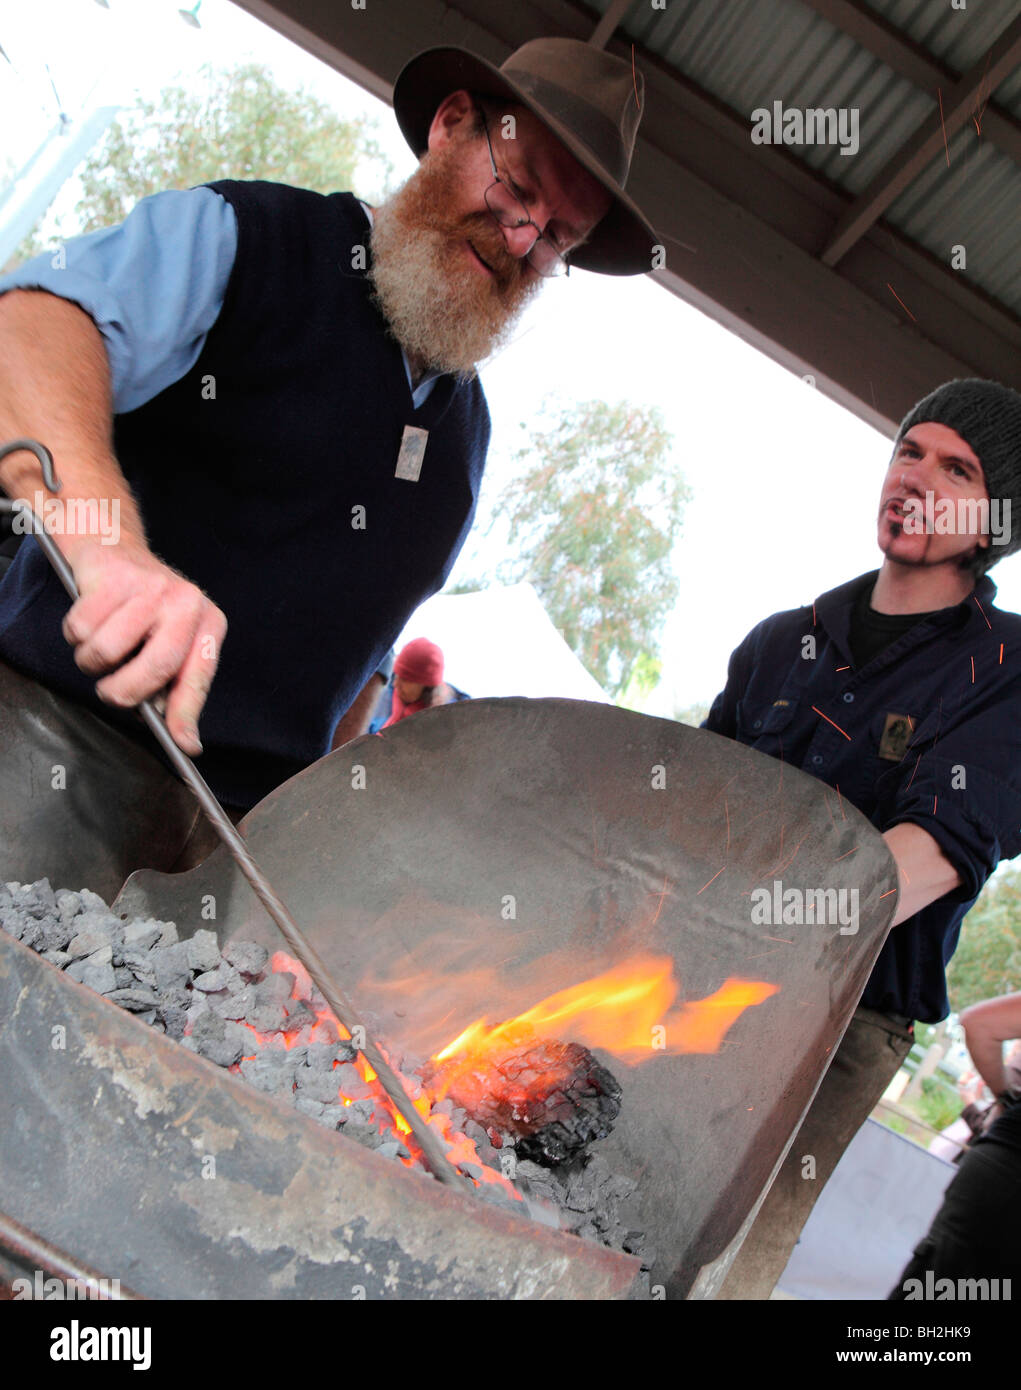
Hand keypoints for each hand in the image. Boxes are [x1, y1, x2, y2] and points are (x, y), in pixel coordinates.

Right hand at [61, 541, 226, 755]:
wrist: (116, 550)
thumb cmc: (142, 609)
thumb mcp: (168, 642)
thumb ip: (172, 684)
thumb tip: (177, 732)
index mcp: (208, 623)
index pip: (198, 676)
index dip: (186, 714)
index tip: (183, 744)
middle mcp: (186, 603)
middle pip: (155, 668)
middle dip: (124, 693)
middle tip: (110, 693)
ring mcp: (151, 588)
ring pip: (107, 650)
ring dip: (91, 660)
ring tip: (99, 646)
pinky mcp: (115, 578)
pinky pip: (80, 628)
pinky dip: (75, 634)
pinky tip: (90, 618)